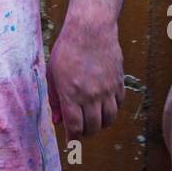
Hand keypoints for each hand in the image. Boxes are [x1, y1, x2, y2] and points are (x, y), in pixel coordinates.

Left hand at [47, 18, 125, 141]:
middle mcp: (91, 95)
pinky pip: (118, 105)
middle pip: (93, 127)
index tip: (71, 140)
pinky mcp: (119, 82)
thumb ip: (54, 99)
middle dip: (86, 133)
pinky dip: (112, 110)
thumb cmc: (67, 48)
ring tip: (93, 121)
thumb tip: (57, 120)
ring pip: (108, 119)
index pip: (75, 127)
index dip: (72, 137)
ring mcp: (107, 90)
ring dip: (100, 124)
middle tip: (81, 130)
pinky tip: (104, 106)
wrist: (90, 29)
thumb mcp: (53, 73)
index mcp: (71, 94)